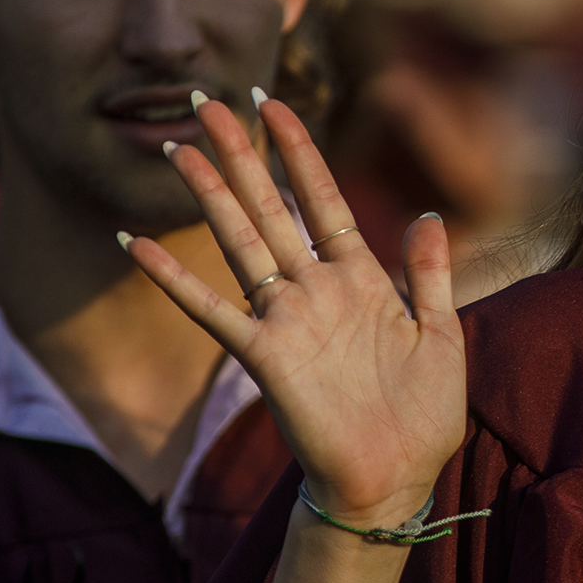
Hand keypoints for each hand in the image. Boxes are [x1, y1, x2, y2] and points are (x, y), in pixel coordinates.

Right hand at [124, 91, 464, 528]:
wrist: (396, 480)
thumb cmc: (423, 414)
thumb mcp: (442, 334)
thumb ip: (430, 273)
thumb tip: (428, 213)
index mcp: (360, 279)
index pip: (324, 199)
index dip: (298, 152)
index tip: (273, 104)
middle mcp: (316, 290)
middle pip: (271, 207)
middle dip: (241, 154)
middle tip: (207, 102)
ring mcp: (287, 319)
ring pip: (240, 242)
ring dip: (210, 195)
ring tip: (177, 148)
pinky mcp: (266, 357)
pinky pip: (214, 310)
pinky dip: (176, 280)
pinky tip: (140, 245)